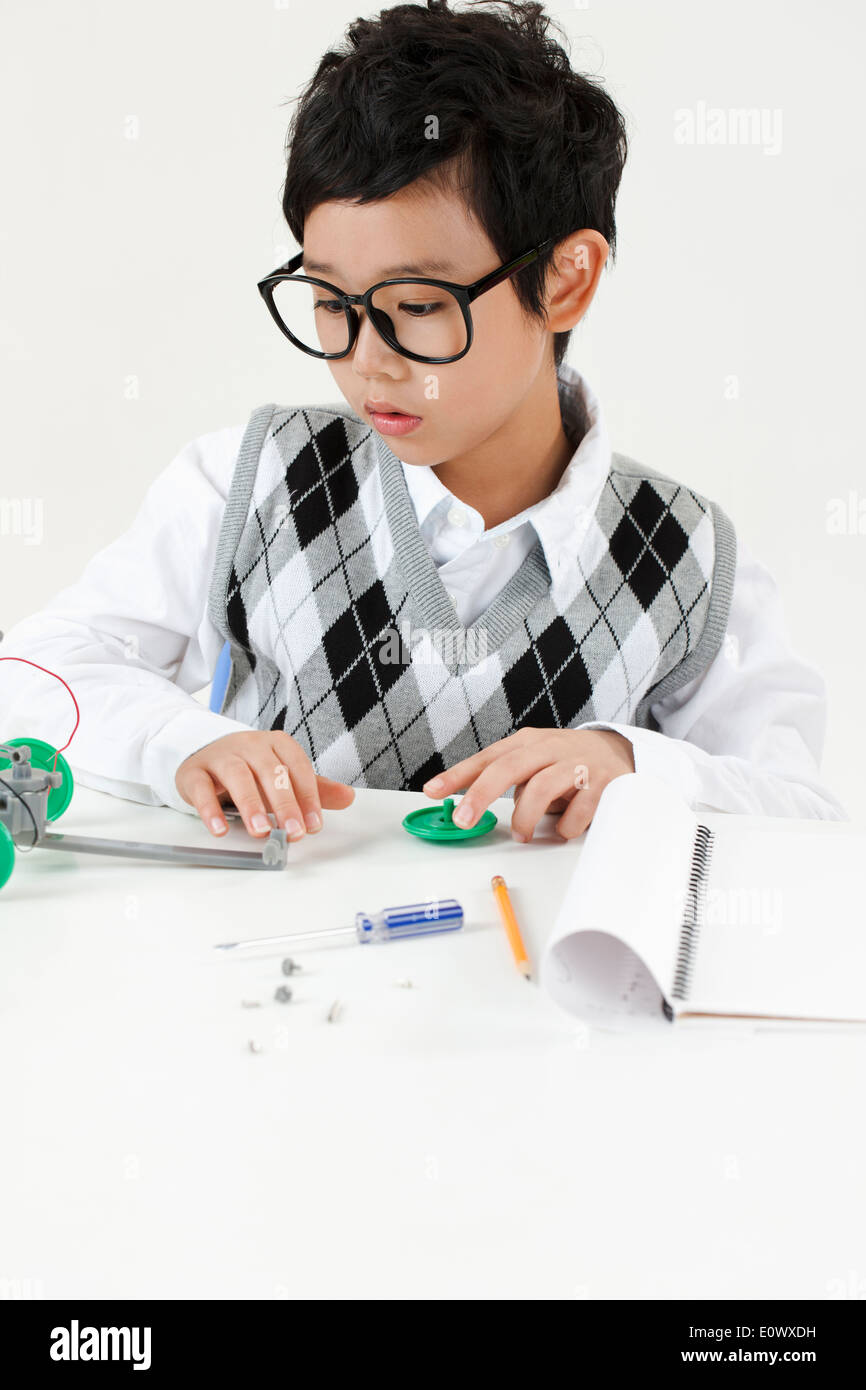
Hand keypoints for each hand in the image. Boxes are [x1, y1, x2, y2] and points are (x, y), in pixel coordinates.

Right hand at [175, 730, 353, 839]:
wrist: (204, 754)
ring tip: (260, 831)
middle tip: (293, 833)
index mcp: (277, 743)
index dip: (308, 797)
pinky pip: (201, 788)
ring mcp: (221, 756)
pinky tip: (220, 829)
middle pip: (271, 772)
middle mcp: (250, 745)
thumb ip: (314, 789)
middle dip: (284, 804)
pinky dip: (210, 809)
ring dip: (251, 804)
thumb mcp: (283, 776)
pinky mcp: (194, 771)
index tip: (314, 825)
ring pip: (238, 776)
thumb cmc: (251, 769)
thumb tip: (348, 797)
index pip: (297, 767)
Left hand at [422, 727, 634, 841]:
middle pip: (509, 767)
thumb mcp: (533, 760)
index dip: (458, 775)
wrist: (619, 752)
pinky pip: (577, 811)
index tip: (432, 790)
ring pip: (542, 788)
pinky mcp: (602, 783)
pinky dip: (565, 827)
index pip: (487, 758)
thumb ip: (505, 777)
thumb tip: (470, 804)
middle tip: (464, 819)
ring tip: (521, 833)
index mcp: (527, 743)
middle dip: (481, 794)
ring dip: (525, 816)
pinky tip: (564, 829)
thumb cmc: (566, 760)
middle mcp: (549, 748)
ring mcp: (577, 764)